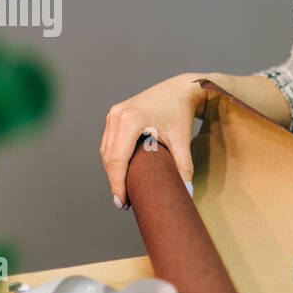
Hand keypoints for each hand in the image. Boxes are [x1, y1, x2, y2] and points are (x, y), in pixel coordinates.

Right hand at [100, 73, 205, 208]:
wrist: (180, 90)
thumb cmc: (181, 113)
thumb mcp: (182, 141)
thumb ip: (184, 168)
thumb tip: (186, 193)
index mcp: (131, 119)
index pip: (118, 159)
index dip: (117, 183)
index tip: (122, 203)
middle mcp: (117, 115)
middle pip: (110, 157)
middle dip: (115, 181)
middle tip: (124, 203)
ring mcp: (113, 114)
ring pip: (106, 151)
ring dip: (113, 172)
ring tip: (124, 192)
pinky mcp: (114, 115)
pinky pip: (108, 143)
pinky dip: (113, 160)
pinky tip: (122, 174)